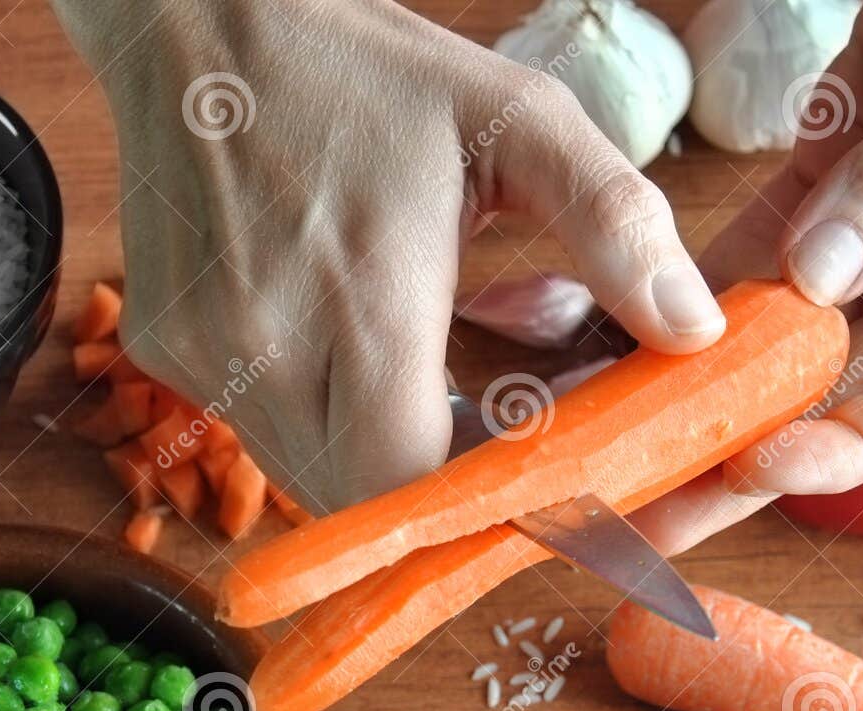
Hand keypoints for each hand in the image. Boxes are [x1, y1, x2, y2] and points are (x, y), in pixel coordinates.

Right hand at [52, 0, 723, 509]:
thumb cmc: (361, 67)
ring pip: (307, 479)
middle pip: (364, 506)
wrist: (191, 23)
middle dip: (439, 498)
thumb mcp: (513, 120)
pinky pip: (259, 431)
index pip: (419, 485)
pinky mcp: (168, 353)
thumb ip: (614, 223)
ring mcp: (205, 360)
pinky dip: (318, 421)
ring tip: (426, 391)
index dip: (482, 510)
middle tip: (492, 446)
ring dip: (378, 464)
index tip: (539, 487)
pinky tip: (343, 349)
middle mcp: (268, 352)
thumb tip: (694, 328)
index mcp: (364, 303)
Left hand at [633, 0, 862, 554]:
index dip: (848, 451)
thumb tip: (819, 282)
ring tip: (619, 442)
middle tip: (652, 510)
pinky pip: (749, 260)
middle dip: (741, 456)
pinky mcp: (824, 185)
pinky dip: (691, 300)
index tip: (756, 462)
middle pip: (836, 397)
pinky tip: (625, 341)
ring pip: (780, 342)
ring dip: (702, 392)